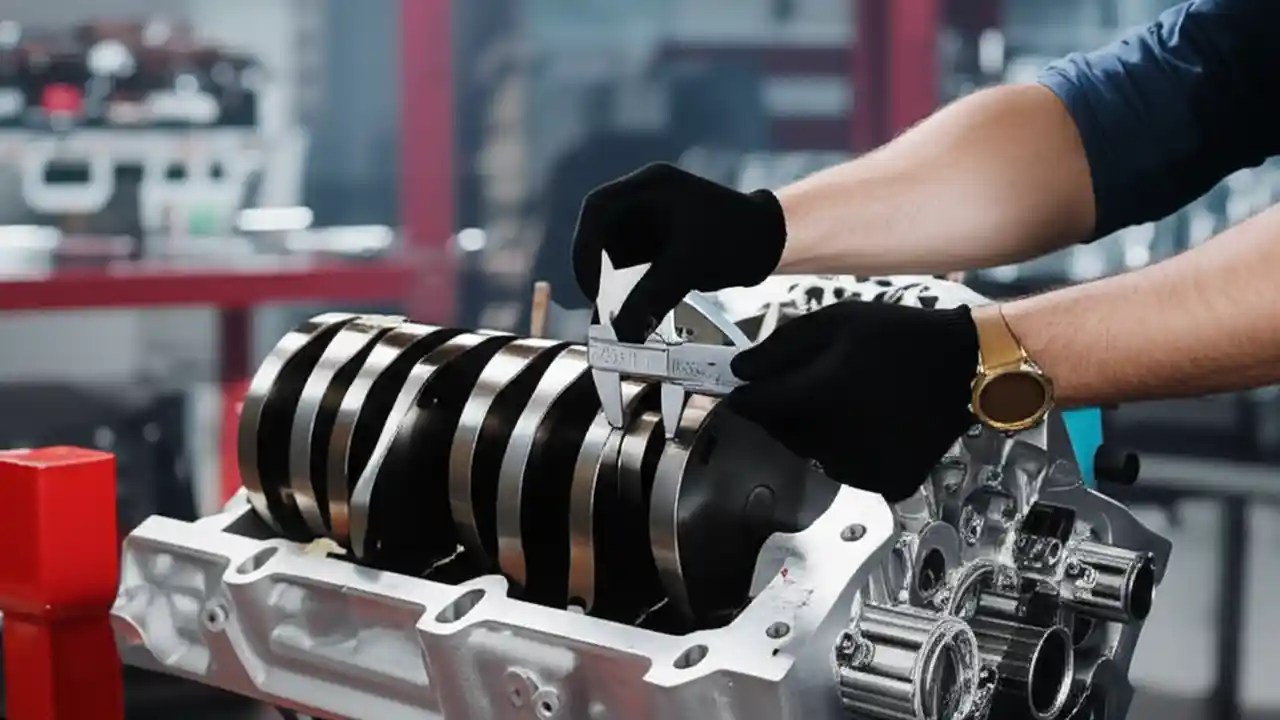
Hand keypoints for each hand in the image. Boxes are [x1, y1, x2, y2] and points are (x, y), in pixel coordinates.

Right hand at [572, 162, 786, 340]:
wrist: (772, 242)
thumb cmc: (739, 237)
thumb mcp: (691, 264)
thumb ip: (653, 296)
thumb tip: (623, 334)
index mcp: (651, 185)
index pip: (598, 208)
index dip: (584, 246)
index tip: (591, 284)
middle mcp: (645, 198)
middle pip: (601, 232)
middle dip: (596, 269)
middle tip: (599, 304)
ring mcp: (650, 220)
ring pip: (613, 252)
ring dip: (610, 283)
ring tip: (616, 314)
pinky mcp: (659, 243)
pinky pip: (631, 266)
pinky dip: (628, 289)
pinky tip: (633, 313)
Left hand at [726, 301, 979, 501]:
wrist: (966, 365)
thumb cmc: (897, 336)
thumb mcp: (837, 322)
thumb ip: (781, 347)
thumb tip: (738, 371)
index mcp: (820, 395)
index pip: (754, 407)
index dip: (745, 398)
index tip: (747, 391)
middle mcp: (837, 439)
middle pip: (782, 434)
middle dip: (786, 414)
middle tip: (818, 388)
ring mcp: (864, 468)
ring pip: (814, 455)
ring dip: (818, 435)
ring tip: (852, 404)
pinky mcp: (887, 483)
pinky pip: (850, 470)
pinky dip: (852, 454)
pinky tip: (874, 426)